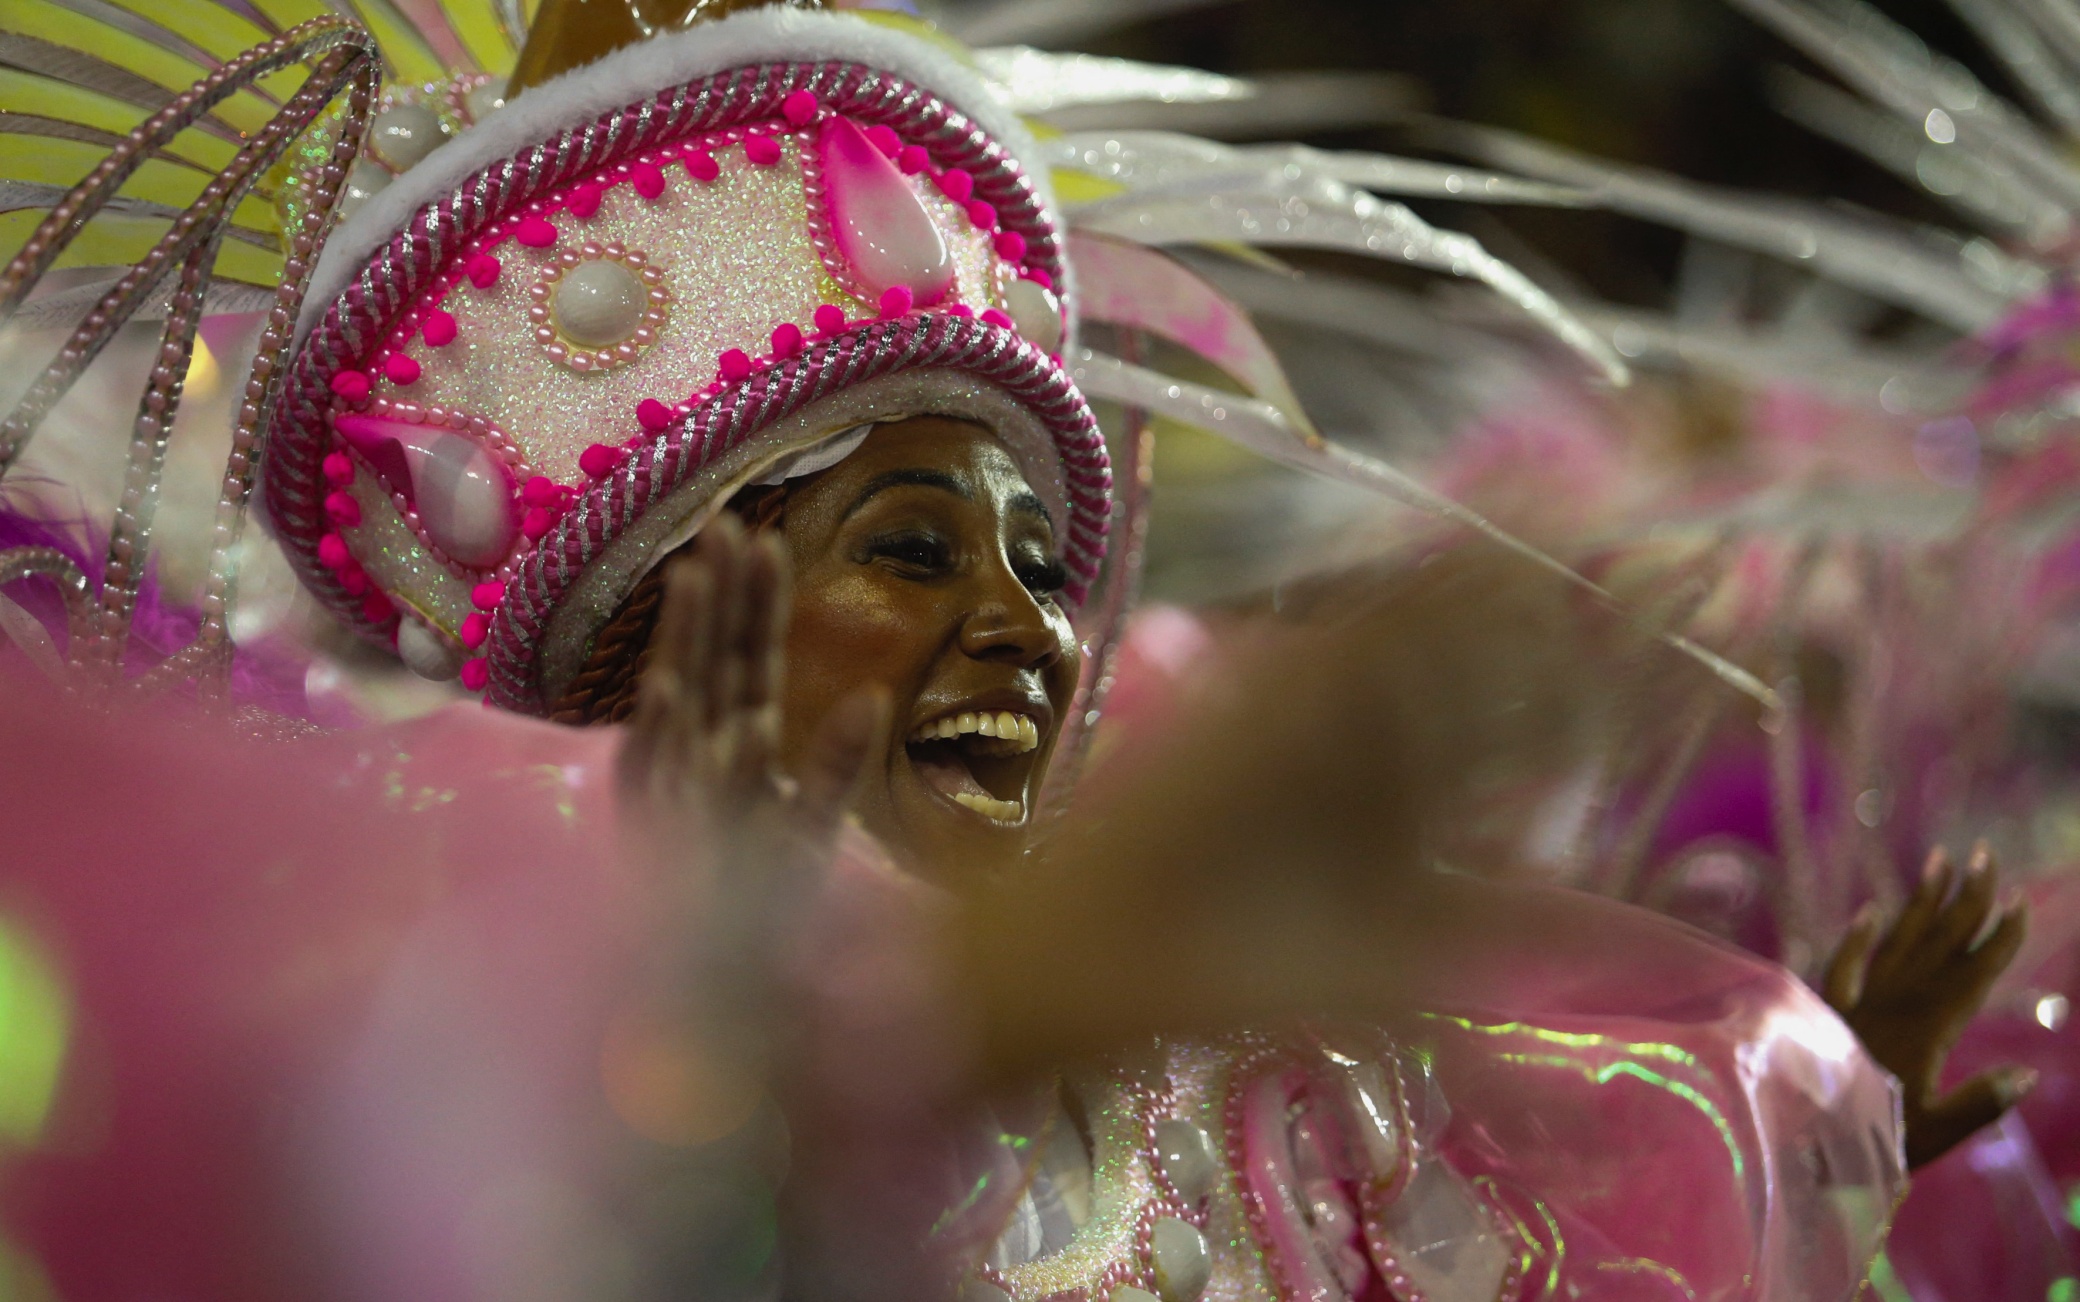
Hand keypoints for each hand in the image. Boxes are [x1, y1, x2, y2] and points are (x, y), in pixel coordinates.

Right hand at [616, 513, 884, 1010]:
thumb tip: (872, 698)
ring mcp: (677, 800)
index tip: (765, 538)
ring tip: (693, 579)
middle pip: (712, 666)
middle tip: (722, 522)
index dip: (754, 603)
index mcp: (738, 752)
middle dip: (717, 597)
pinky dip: (659, 738)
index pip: (749, 663)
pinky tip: (667, 692)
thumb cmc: (767, 913)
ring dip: (685, 644)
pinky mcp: (660, 844)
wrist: (730, 1004)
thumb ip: (834, 766)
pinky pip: (660, 785)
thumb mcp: (814, 833)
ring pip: (680, 707)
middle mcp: (701, 765)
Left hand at [1822, 843, 2031, 1168]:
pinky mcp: (1827, 1011)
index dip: (1997, 937)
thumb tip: (2028, 1074)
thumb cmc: (1876, 1143)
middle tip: (1984, 854)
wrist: (1801, 1146)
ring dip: (1921, 901)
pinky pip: (1843, 965)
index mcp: (1926, 1030)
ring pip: (1896, 940)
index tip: (2016, 900)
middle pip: (1937, 941)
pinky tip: (1870, 911)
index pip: (1971, 973)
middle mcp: (1893, 1004)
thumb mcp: (1937, 1132)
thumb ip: (1981, 1103)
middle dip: (1965, 897)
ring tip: (1940, 859)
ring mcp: (1858, 1003)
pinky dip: (1857, 937)